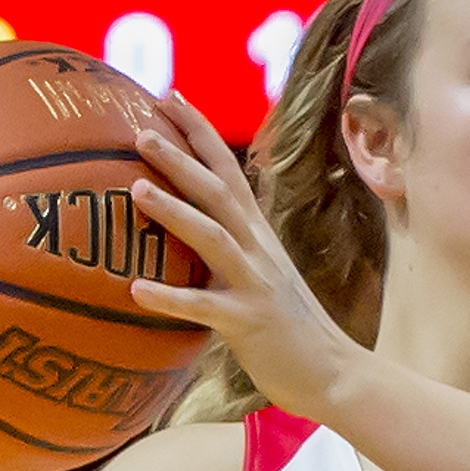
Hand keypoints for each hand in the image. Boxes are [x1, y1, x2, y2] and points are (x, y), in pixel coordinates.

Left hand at [123, 92, 364, 420]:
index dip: (199, 132)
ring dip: (174, 210)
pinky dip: (170, 297)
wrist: (335, 373)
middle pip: (219, 190)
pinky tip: (135, 289)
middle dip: (182, 156)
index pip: (228, 170)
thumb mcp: (261, 276)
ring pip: (213, 236)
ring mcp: (255, 284)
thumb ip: (231, 250)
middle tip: (141, 127)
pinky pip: (205, 307)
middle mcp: (258, 249)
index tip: (168, 97)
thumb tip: (191, 230)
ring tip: (134, 188)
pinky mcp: (248, 323)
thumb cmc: (289, 329)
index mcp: (258, 235)